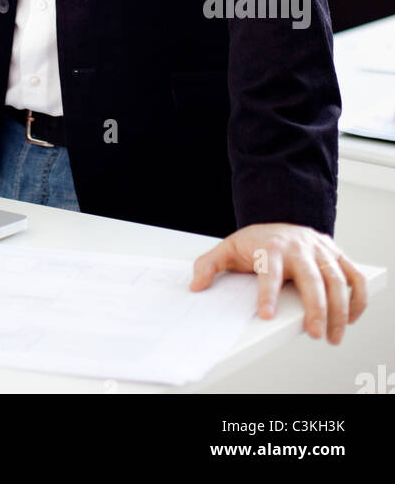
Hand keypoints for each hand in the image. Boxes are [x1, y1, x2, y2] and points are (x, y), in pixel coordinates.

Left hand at [189, 223, 367, 344]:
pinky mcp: (335, 254)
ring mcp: (319, 249)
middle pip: (310, 277)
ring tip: (333, 335)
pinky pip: (352, 274)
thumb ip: (209, 265)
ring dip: (339, 308)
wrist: (279, 218)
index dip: (268, 293)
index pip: (270, 270)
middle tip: (314, 333)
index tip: (266, 315)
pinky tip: (353, 317)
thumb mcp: (228, 248)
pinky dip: (357, 296)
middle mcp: (298, 247)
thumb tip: (196, 285)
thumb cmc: (256, 241)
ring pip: (335, 278)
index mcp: (269, 246)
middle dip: (314, 307)